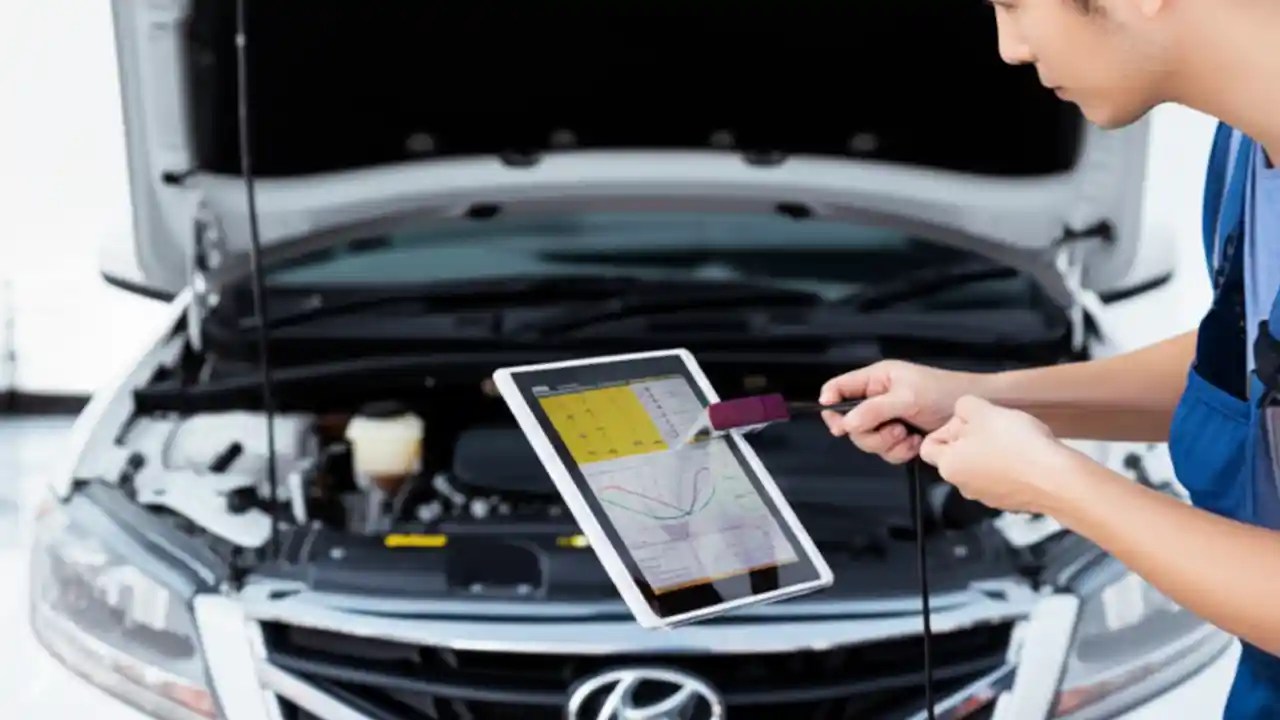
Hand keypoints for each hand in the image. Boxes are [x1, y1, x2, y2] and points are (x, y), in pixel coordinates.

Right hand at [819, 360, 985, 463]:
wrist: (976, 413)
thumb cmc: (942, 394)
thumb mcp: (906, 397)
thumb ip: (873, 409)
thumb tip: (845, 424)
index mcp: (875, 380)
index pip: (839, 387)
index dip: (831, 403)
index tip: (835, 421)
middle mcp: (877, 399)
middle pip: (850, 423)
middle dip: (870, 433)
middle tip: (894, 431)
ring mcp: (887, 420)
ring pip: (867, 440)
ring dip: (887, 444)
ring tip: (908, 437)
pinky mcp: (900, 438)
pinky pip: (885, 452)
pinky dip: (899, 452)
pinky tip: (915, 445)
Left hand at [919, 395, 1074, 514]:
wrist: (1057, 479)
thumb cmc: (1014, 443)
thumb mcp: (983, 410)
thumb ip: (964, 407)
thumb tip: (963, 415)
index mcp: (949, 466)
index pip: (929, 446)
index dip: (945, 429)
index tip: (967, 421)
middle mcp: (963, 486)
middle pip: (957, 455)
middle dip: (972, 437)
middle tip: (993, 424)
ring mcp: (988, 497)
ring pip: (981, 466)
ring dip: (993, 450)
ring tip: (1014, 438)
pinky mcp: (1011, 502)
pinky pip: (1004, 478)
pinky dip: (1011, 466)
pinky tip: (1027, 454)